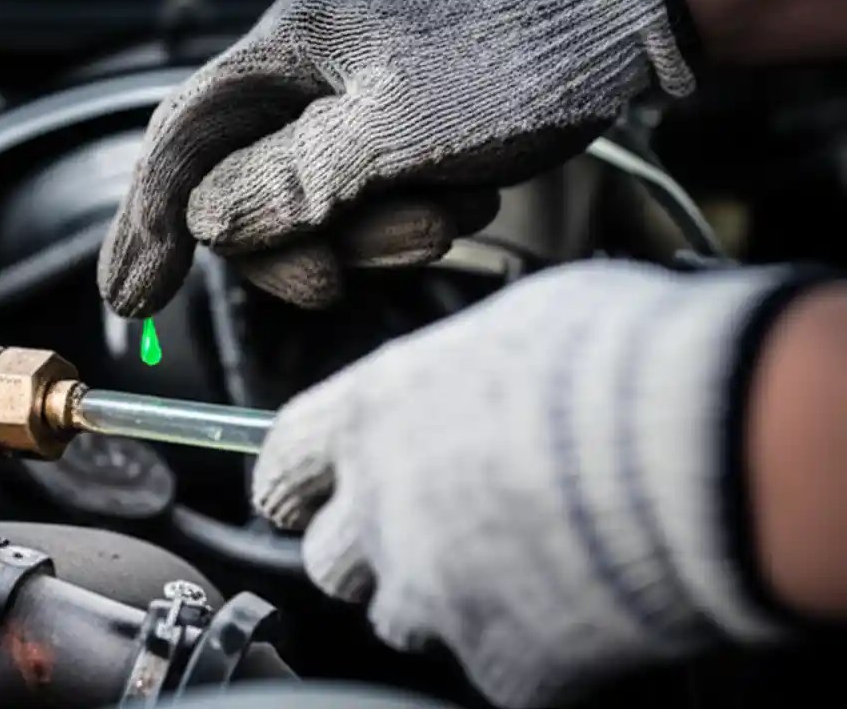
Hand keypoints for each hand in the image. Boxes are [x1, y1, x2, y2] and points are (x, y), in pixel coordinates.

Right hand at [99, 0, 695, 316]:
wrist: (640, 9)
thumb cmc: (530, 44)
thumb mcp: (398, 130)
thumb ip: (292, 183)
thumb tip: (209, 222)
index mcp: (287, 53)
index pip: (180, 146)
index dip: (145, 229)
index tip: (131, 300)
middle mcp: (311, 71)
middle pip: (247, 190)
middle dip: (294, 247)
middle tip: (336, 277)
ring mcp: (359, 95)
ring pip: (317, 202)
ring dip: (371, 234)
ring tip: (443, 210)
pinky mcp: (406, 119)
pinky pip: (371, 193)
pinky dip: (406, 213)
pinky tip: (459, 192)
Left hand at [252, 261, 787, 706]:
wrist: (708, 447)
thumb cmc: (623, 359)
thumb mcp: (518, 323)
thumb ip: (460, 370)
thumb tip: (474, 377)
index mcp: (372, 414)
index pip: (281, 464)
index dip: (295, 484)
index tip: (306, 494)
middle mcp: (379, 507)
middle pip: (329, 558)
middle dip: (372, 550)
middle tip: (437, 528)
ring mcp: (431, 592)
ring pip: (398, 616)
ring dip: (442, 597)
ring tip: (519, 561)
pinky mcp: (498, 663)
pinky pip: (492, 666)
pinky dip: (526, 647)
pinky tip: (575, 601)